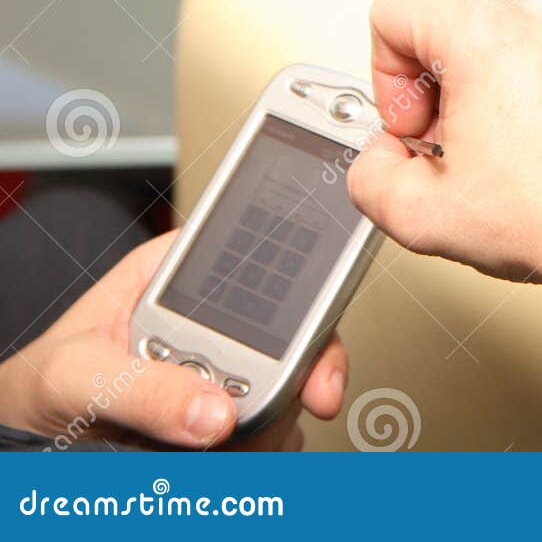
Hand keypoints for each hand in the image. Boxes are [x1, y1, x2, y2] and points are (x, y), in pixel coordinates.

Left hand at [0, 233, 345, 449]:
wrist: (26, 435)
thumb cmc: (45, 380)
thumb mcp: (79, 372)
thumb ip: (141, 388)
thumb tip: (213, 410)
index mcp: (184, 274)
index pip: (267, 273)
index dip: (307, 314)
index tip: (316, 377)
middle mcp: (216, 320)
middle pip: (291, 344)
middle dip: (283, 392)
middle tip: (251, 430)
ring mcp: (222, 372)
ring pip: (282, 399)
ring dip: (256, 434)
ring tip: (197, 450)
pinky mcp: (220, 420)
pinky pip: (263, 440)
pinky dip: (247, 459)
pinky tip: (202, 463)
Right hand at [347, 0, 541, 290]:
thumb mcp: (422, 217)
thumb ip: (370, 179)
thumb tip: (379, 163)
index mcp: (486, 33)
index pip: (394, 8)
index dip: (384, 74)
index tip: (409, 125)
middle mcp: (535, 19)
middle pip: (444, 30)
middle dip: (432, 95)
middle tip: (450, 154)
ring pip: (491, 48)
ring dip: (476, 101)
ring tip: (496, 164)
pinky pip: (536, 62)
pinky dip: (521, 102)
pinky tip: (531, 160)